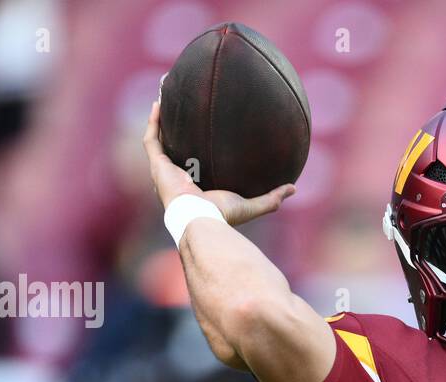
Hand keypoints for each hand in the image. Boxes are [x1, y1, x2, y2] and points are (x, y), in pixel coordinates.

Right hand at [143, 99, 294, 225]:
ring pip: (158, 141)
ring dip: (160, 121)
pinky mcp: (157, 166)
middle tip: (181, 111)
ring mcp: (164, 172)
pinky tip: (159, 103)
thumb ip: (271, 198)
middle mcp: (176, 179)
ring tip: (164, 98)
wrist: (201, 218)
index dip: (194, 150)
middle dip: (174, 131)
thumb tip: (293, 188)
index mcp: (194, 188)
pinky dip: (154, 122)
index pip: (193, 166)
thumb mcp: (252, 205)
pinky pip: (152, 140)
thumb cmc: (223, 215)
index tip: (203, 134)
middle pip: (173, 150)